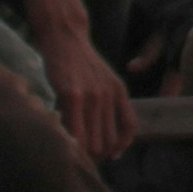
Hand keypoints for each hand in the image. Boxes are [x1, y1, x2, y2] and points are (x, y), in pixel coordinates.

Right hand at [39, 27, 136, 156]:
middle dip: (97, 153)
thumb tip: (106, 132)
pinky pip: (75, 130)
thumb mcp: (102, 78)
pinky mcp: (71, 95)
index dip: (120, 146)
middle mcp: (108, 95)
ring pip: (93, 141)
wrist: (64, 36)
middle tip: (84, 156)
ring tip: (73, 153)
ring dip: (83, 153)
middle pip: (109, 140)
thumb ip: (108, 100)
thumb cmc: (79, 60)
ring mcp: (91, 96)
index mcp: (119, 91)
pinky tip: (65, 144)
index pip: (128, 128)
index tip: (111, 154)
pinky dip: (71, 143)